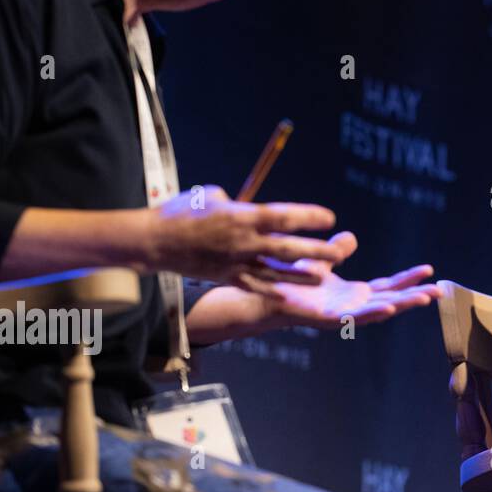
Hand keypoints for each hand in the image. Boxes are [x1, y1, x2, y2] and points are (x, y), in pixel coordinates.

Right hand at [149, 185, 343, 286]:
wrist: (152, 240)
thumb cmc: (182, 211)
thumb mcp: (213, 196)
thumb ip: (239, 204)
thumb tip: (254, 209)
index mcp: (241, 216)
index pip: (283, 216)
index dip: (308, 217)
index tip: (330, 218)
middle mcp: (242, 241)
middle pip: (286, 247)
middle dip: (315, 251)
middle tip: (339, 254)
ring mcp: (235, 262)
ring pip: (275, 271)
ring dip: (300, 275)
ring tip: (323, 277)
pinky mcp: (226, 277)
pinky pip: (253, 286)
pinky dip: (271, 290)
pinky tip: (288, 295)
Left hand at [236, 231, 439, 330]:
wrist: (258, 294)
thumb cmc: (285, 281)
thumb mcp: (319, 261)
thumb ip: (336, 251)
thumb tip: (352, 239)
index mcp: (351, 294)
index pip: (387, 285)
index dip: (408, 278)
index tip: (430, 270)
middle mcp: (350, 306)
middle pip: (391, 299)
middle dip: (416, 295)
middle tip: (442, 290)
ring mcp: (341, 314)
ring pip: (379, 310)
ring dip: (404, 304)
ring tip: (426, 298)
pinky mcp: (327, 319)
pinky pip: (354, 318)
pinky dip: (374, 313)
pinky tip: (390, 307)